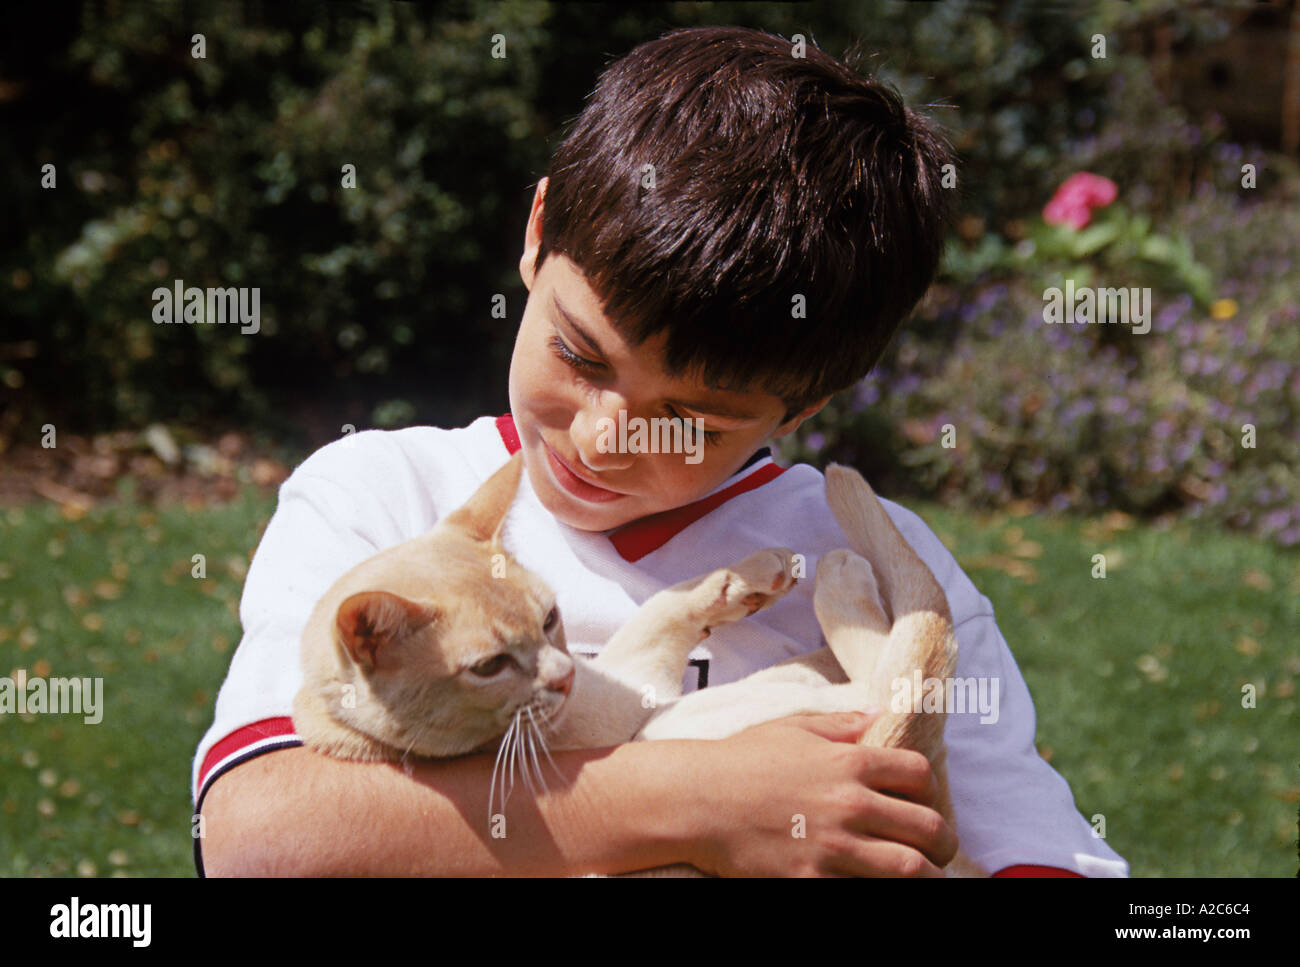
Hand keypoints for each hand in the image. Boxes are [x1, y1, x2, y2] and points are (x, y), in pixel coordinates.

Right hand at [688, 711, 958, 876]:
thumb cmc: (740, 760)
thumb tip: (878, 715)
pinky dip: (874, 888)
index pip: (919, 775)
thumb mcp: (791, 728)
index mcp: (848, 762)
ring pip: (909, 869)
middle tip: (939, 850)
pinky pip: (863, 891)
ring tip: (920, 875)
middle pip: (928, 828)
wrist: (694, 801)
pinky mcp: (811, 881)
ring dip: (923, 874)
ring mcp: (832, 847)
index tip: (923, 802)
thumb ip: (841, 724)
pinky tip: (870, 882)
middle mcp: (849, 804)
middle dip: (943, 842)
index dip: (929, 790)